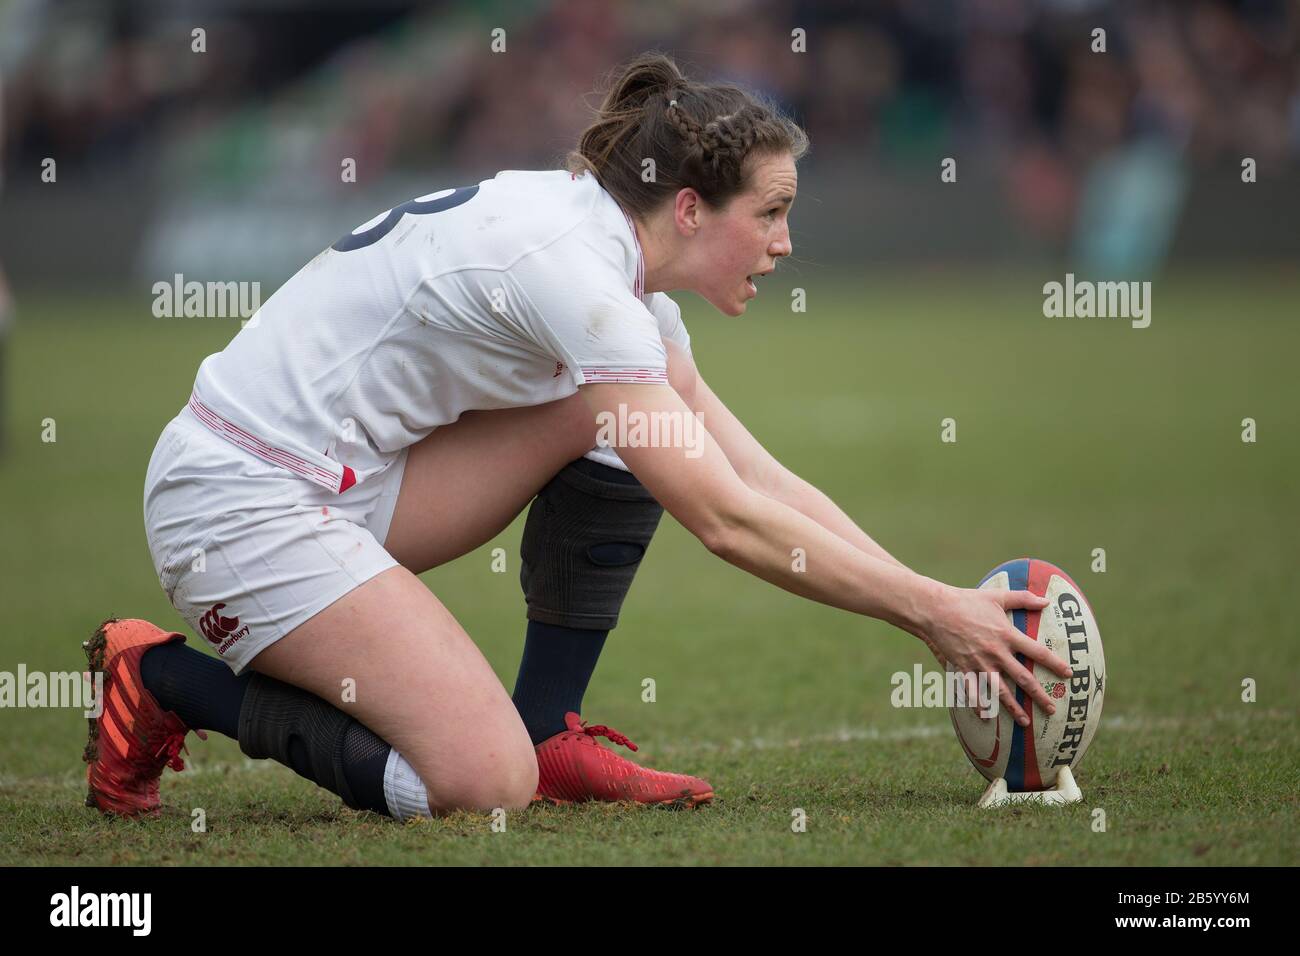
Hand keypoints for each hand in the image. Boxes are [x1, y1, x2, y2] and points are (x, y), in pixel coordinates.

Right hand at [920, 585, 1072, 726]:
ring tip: (1025, 722)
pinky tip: (985, 717)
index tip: (1068, 675)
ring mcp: (979, 663)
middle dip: (1040, 696)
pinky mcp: (963, 667)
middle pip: (1024, 678)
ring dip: (1014, 708)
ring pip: (1001, 691)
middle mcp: (996, 653)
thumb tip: (1047, 601)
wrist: (936, 609)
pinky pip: (973, 691)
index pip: (1038, 652)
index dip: (1055, 664)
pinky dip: (979, 705)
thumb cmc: (967, 600)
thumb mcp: (997, 596)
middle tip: (1052, 709)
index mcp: (1008, 635)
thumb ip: (1023, 598)